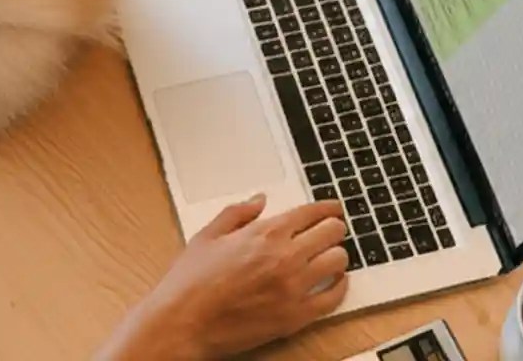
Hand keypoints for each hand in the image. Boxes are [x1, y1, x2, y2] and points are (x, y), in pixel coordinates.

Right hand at [97, 195, 349, 359]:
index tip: (333, 209)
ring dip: (336, 255)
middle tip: (330, 231)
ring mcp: (294, 288)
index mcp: (265, 233)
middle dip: (333, 228)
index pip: (312, 212)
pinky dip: (339, 286)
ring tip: (328, 256)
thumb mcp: (208, 236)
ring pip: (338, 261)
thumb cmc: (190, 282)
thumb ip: (237, 213)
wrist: (183, 324)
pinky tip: (334, 282)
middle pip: (332, 232)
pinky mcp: (296, 317)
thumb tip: (260, 200)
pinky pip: (334, 298)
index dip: (328, 208)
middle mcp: (286, 256)